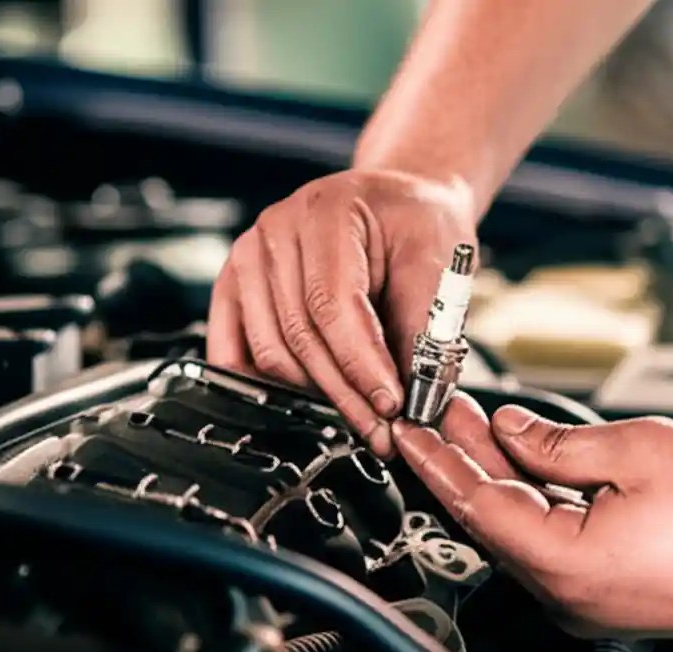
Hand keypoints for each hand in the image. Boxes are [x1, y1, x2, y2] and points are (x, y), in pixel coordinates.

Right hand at [208, 169, 475, 456]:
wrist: (394, 202)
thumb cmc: (416, 225)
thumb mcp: (439, 263)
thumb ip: (421, 329)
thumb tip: (410, 399)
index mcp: (327, 210)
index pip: (332, 303)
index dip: (360, 364)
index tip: (390, 404)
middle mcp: (277, 228)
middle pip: (299, 335)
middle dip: (345, 393)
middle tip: (382, 428)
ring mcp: (248, 255)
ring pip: (269, 352)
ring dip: (314, 393)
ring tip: (358, 410)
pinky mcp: (234, 284)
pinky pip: (235, 351)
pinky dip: (268, 384)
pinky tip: (308, 399)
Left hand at [392, 404, 672, 639]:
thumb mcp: (640, 450)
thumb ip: (560, 443)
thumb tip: (512, 433)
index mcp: (566, 565)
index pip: (475, 505)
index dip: (436, 460)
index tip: (408, 427)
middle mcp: (572, 597)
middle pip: (495, 519)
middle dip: (464, 460)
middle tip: (439, 411)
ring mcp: (596, 601)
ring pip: (527, 529)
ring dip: (503, 475)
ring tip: (480, 422)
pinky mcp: (620, 594)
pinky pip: (560, 542)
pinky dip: (541, 498)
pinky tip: (537, 460)